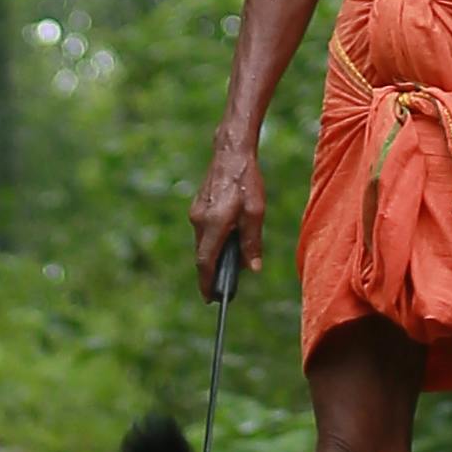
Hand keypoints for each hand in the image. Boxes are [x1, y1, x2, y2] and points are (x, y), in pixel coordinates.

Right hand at [191, 135, 268, 298]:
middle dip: (211, 274)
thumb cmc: (246, 180)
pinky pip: (202, 233)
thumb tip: (253, 268)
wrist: (231, 152)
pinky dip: (212, 243)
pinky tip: (226, 242)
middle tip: (223, 289)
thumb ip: (252, 242)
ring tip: (229, 266)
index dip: (207, 283)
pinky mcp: (197, 207)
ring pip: (202, 244)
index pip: (206, 262)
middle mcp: (199, 221)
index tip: (211, 299)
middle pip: (203, 256)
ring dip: (213, 257)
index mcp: (214, 223)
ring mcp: (195, 213)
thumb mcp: (256, 212)